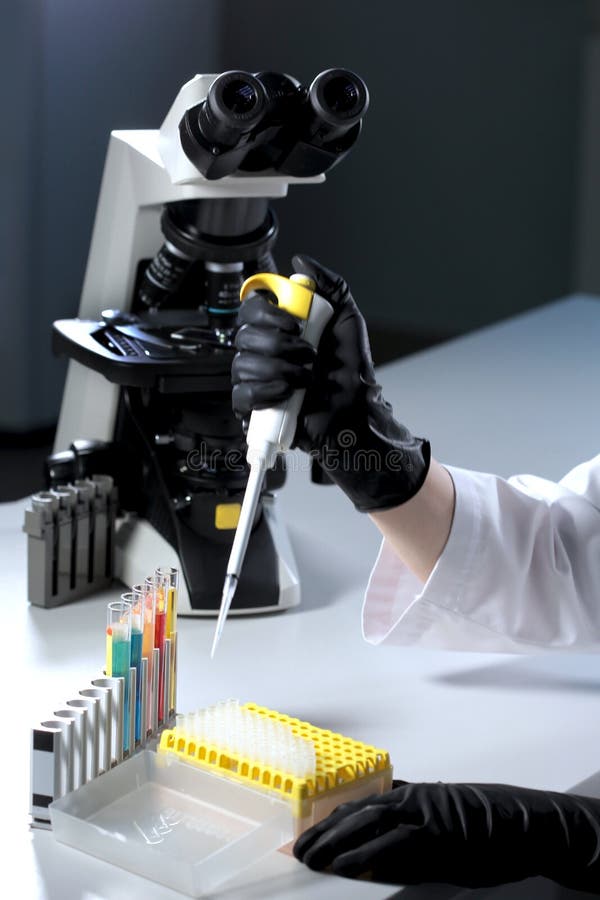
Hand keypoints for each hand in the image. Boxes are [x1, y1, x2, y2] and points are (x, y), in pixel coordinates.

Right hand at [231, 254, 429, 511]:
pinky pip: (242, 395)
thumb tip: (301, 261)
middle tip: (307, 353)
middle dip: (277, 343)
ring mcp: (257, 380)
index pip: (251, 309)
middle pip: (243, 335)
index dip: (266, 312)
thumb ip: (330, 286)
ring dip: (279, 368)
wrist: (356, 411)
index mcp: (279, 329)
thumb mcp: (347, 319)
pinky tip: (287, 392)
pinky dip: (265, 390)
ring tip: (305, 377)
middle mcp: (264, 352)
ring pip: (242, 364)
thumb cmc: (352, 371)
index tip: (294, 321)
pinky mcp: (255, 408)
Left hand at [293, 781, 599, 891]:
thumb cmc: (484, 821)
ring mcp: (422, 814)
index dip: (329, 822)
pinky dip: (367, 853)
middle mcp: (410, 799)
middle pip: (356, 813)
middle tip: (298, 851)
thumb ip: (411, 815)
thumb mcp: (441, 813)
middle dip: (324, 833)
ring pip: (368, 822)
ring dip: (336, 842)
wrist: (521, 822)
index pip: (359, 806)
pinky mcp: (436, 833)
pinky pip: (394, 843)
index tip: (305, 837)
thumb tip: (381, 825)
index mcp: (409, 794)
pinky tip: (346, 865)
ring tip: (312, 859)